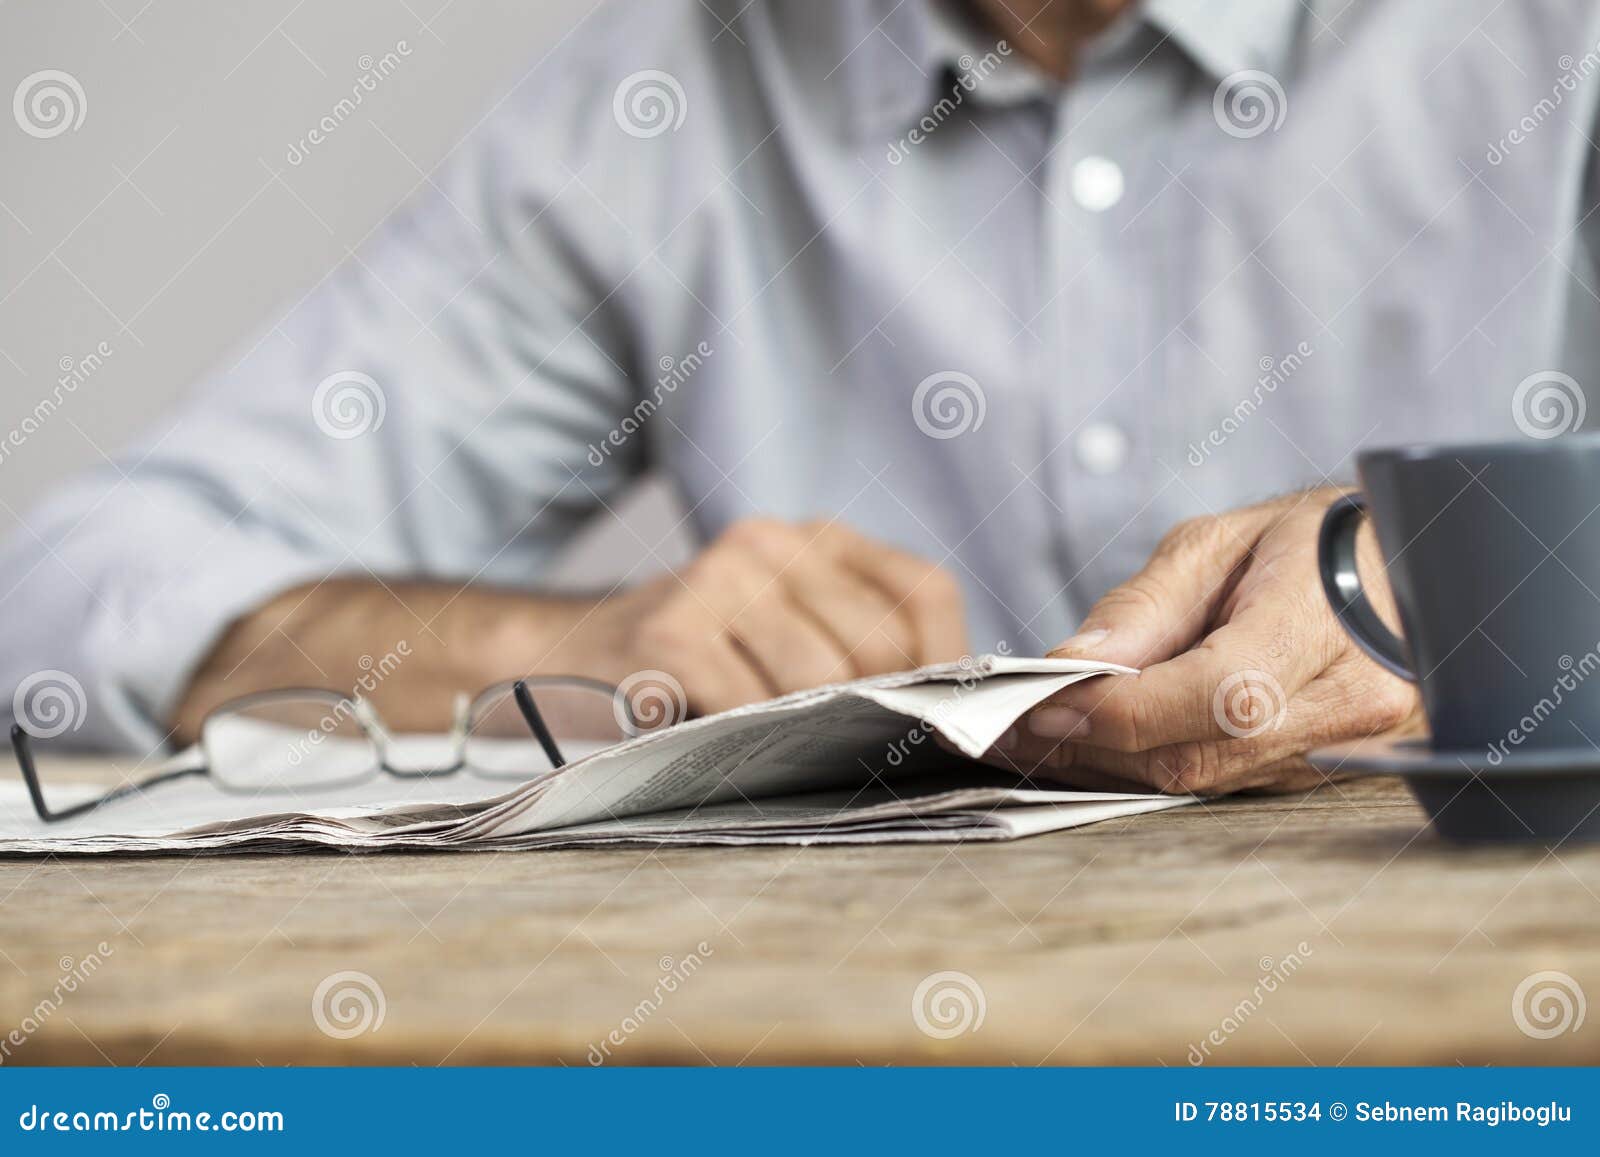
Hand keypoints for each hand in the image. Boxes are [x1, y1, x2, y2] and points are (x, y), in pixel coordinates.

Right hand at [592, 517, 967, 716]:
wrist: (579, 653)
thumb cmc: (712, 660)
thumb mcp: (796, 631)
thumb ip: (872, 654)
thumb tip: (965, 718)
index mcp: (822, 539)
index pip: (923, 593)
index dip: (947, 666)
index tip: (939, 722)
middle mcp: (774, 542)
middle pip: (877, 645)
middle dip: (872, 712)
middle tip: (841, 747)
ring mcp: (719, 577)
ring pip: (819, 681)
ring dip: (805, 733)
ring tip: (774, 742)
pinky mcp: (671, 628)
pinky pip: (750, 706)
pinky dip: (748, 742)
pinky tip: (724, 739)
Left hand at [995, 489, 1421, 794]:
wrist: (1407, 566)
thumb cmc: (1310, 539)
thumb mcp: (1217, 542)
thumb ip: (1143, 610)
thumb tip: (1070, 667)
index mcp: (1324, 627)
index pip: (1214, 694)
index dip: (1117, 710)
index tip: (1037, 702)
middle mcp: (1347, 706)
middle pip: (1195, 753)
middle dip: (1089, 745)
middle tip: (1009, 727)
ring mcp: (1341, 751)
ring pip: (1199, 780)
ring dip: (1107, 764)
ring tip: (1036, 736)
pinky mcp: (1318, 774)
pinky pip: (1218, 782)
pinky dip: (1148, 766)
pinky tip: (1097, 744)